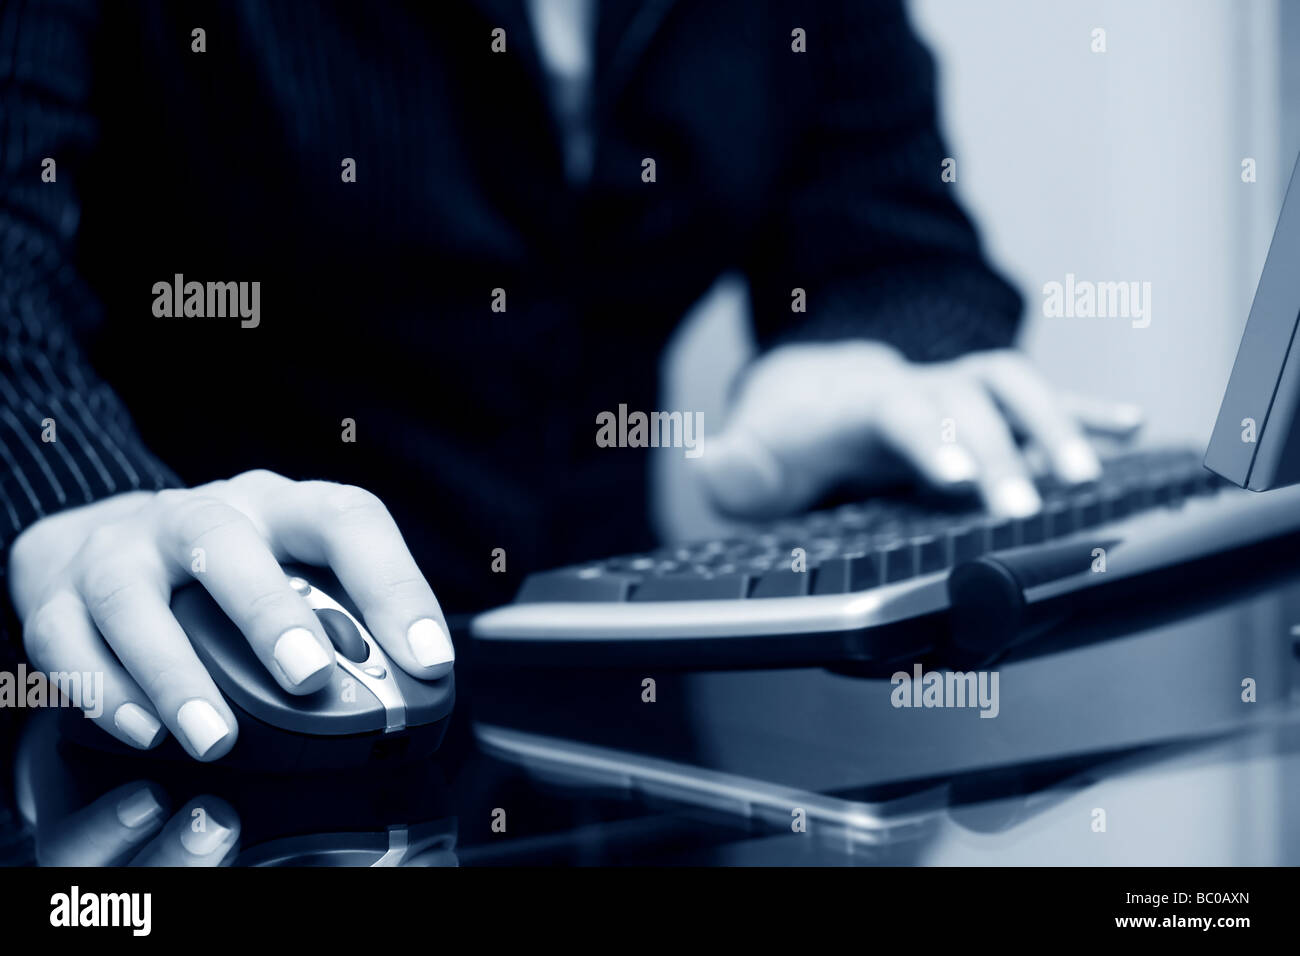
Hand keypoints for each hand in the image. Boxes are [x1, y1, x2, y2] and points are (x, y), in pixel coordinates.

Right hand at [6, 470, 452, 760]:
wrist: (108, 537)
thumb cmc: (229, 565)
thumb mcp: (297, 570)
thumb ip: (345, 618)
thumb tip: (408, 684)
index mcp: (280, 509)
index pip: (347, 521)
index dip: (394, 586)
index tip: (428, 659)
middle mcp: (202, 515)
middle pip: (229, 544)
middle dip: (270, 613)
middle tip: (309, 679)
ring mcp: (124, 549)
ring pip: (135, 595)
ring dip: (177, 671)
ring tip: (218, 738)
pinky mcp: (59, 594)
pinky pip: (69, 639)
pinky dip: (103, 689)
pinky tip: (144, 731)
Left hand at [698, 343, 1140, 518]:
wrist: (814, 393)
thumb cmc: (788, 439)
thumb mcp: (752, 459)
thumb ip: (736, 467)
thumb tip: (711, 462)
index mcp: (862, 402)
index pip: (901, 410)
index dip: (932, 440)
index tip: (959, 481)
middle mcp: (919, 385)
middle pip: (969, 401)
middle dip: (1001, 451)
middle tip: (1023, 511)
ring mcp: (956, 390)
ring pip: (1015, 385)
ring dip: (1056, 423)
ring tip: (1086, 476)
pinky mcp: (985, 405)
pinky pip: (1041, 395)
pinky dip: (1086, 408)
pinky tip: (1131, 429)